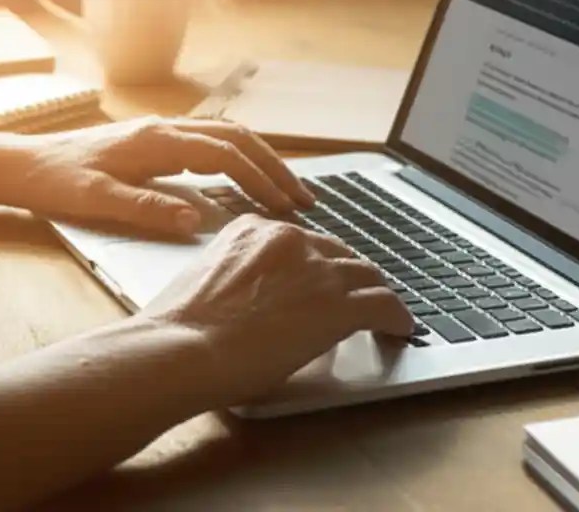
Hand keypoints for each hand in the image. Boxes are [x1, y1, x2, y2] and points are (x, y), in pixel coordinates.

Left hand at [17, 117, 314, 233]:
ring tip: (286, 190)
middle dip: (275, 166)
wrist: (23, 165)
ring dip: (261, 159)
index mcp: (157, 141)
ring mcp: (161, 132)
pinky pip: (210, 142)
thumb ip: (148, 209)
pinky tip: (246, 179)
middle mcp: (165, 129)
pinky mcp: (155, 141)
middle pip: (237, 138)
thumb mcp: (98, 202)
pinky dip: (239, 157)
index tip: (287, 207)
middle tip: (304, 199)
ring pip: (227, 135)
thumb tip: (197, 220)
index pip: (226, 155)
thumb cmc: (57, 184)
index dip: (261, 179)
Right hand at [139, 215, 413, 405]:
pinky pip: (384, 304)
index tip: (317, 281)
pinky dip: (396, 317)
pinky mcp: (338, 305)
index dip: (314, 264)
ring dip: (374, 294)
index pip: (300, 240)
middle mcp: (290, 239)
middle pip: (338, 253)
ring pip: (366, 274)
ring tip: (383, 314)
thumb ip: (239, 275)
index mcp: (253, 229)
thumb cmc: (179, 329)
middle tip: (351, 298)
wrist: (181, 350)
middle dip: (346, 276)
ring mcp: (317, 270)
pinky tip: (400, 330)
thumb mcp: (206, 280)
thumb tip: (258, 299)